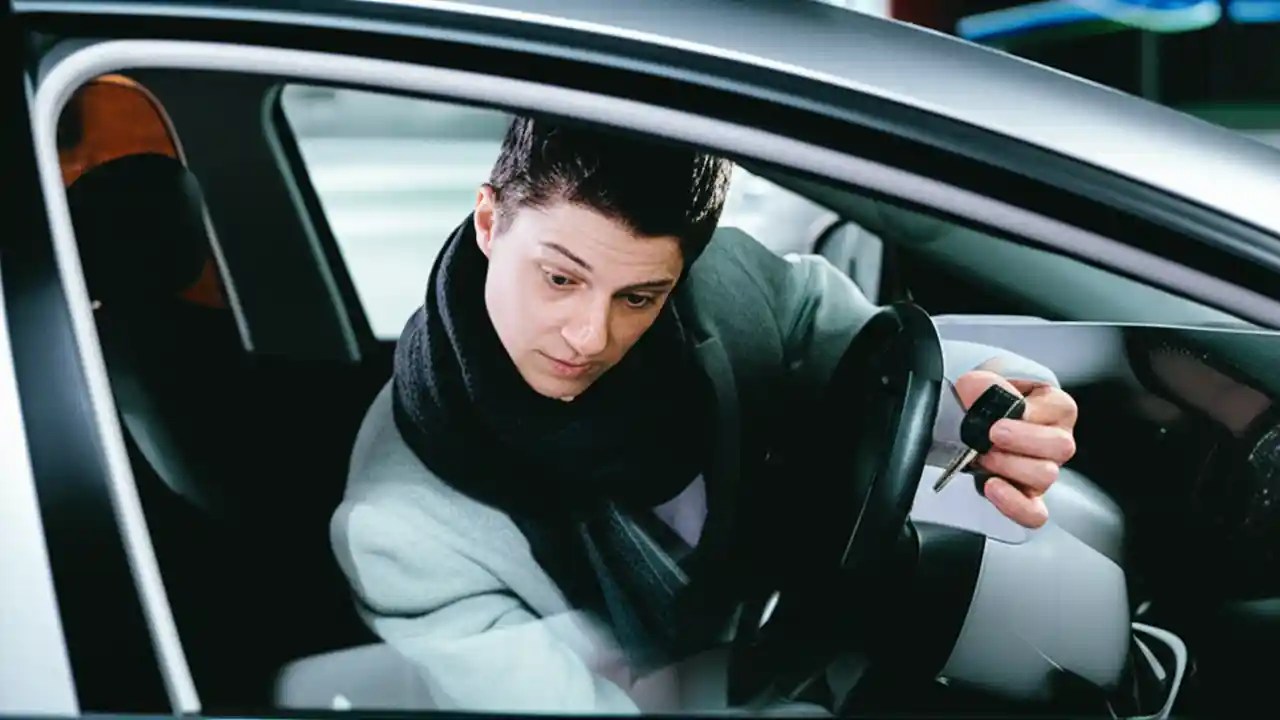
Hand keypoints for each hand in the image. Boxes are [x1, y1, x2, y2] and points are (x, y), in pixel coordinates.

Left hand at [953, 370, 1077, 528]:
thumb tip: (982, 388)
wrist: (967, 423)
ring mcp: (1045, 471)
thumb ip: (984, 384)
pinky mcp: (1028, 498)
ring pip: (1045, 477)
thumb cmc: (985, 401)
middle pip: (1060, 448)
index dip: (1026, 419)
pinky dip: (1014, 504)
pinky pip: (1034, 513)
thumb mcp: (985, 383)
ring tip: (984, 457)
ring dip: (1009, 467)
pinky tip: (993, 488)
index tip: (997, 423)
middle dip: (1019, 443)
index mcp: (1056, 407)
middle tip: (990, 438)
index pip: (1060, 412)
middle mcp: (1057, 441)